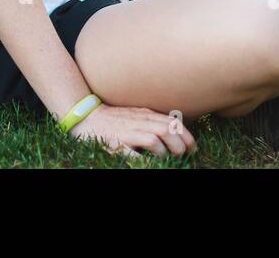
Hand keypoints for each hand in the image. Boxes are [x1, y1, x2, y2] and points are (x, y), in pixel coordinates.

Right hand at [67, 103, 196, 157]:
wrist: (87, 118)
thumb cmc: (114, 120)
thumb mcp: (137, 115)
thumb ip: (153, 120)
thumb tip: (174, 132)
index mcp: (146, 114)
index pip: (173, 122)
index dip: (186, 136)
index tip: (192, 148)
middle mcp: (139, 121)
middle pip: (168, 129)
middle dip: (180, 144)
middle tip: (183, 156)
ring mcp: (129, 131)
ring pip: (156, 138)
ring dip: (167, 151)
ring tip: (169, 158)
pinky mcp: (118, 144)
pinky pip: (136, 153)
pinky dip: (147, 160)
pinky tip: (151, 164)